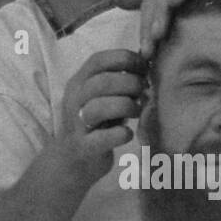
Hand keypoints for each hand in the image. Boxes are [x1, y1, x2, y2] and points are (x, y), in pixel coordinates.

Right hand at [56, 49, 146, 182]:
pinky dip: (121, 134)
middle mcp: (74, 100)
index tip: (144, 68)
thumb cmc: (96, 124)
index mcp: (79, 82)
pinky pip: (103, 138)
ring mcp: (76, 125)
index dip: (126, 59)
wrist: (72, 161)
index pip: (99, 60)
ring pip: (100, 108)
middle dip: (131, 83)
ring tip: (137, 111)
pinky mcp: (84, 148)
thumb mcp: (103, 97)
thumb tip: (148, 60)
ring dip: (127, 106)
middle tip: (145, 91)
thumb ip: (120, 80)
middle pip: (102, 82)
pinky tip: (128, 133)